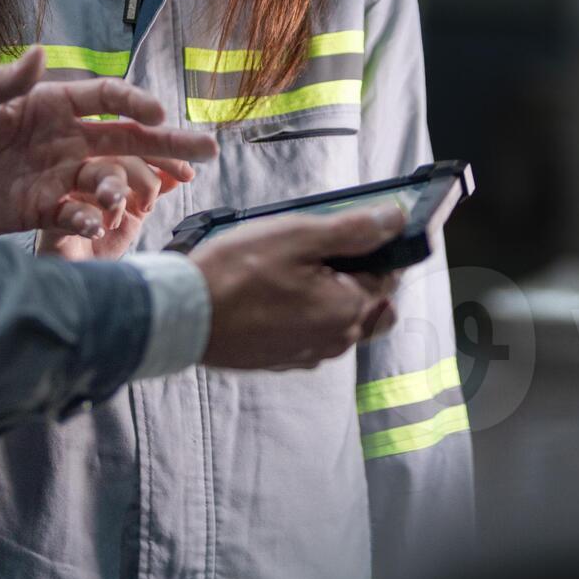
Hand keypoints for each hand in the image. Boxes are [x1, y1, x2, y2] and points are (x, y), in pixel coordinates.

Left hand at [0, 47, 215, 238]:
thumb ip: (5, 82)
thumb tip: (39, 52)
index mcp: (51, 104)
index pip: (106, 98)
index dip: (135, 101)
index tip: (159, 111)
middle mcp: (64, 138)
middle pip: (127, 138)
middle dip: (169, 144)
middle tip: (209, 151)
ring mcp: (57, 176)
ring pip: (108, 180)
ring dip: (119, 188)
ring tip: (119, 199)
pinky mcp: (42, 210)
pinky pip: (77, 216)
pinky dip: (88, 222)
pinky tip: (93, 225)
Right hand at [193, 204, 408, 370]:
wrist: (182, 317)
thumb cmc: (236, 274)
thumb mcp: (298, 237)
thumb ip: (353, 230)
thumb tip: (396, 220)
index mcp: (351, 309)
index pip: (390, 274)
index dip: (378, 246)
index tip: (353, 229)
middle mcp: (339, 339)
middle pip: (372, 301)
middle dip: (360, 273)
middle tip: (323, 248)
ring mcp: (312, 354)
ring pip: (343, 319)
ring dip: (333, 292)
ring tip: (294, 267)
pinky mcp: (286, 359)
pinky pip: (315, 332)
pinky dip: (309, 312)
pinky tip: (278, 292)